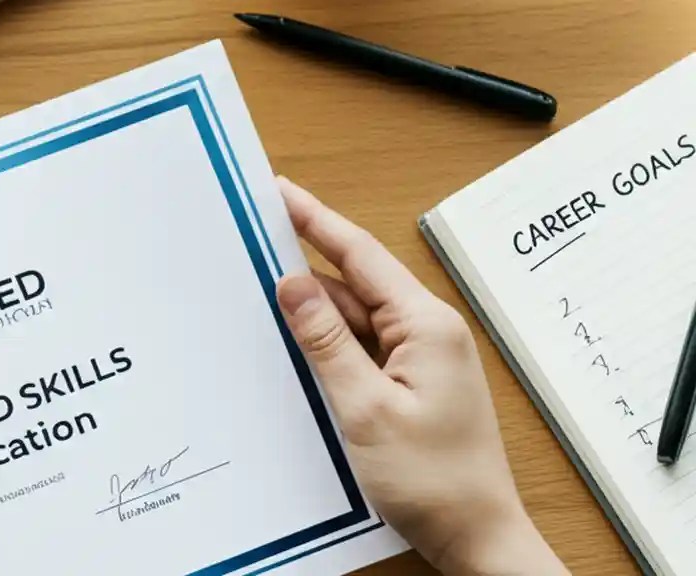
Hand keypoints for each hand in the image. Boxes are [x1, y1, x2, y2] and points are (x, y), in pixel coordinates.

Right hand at [274, 178, 566, 575]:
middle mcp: (426, 332)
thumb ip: (326, 341)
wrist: (476, 538)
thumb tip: (292, 285)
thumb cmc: (434, 480)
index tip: (279, 192)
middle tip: (254, 240)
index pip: (360, 255)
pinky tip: (294, 343)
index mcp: (426, 325)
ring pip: (354, 318)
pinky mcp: (410, 384)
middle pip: (354, 283)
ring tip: (259, 293)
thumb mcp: (365, 407)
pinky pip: (361, 348)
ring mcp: (420, 358)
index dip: (315, 219)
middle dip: (304, 263)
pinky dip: (327, 343)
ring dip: (312, 311)